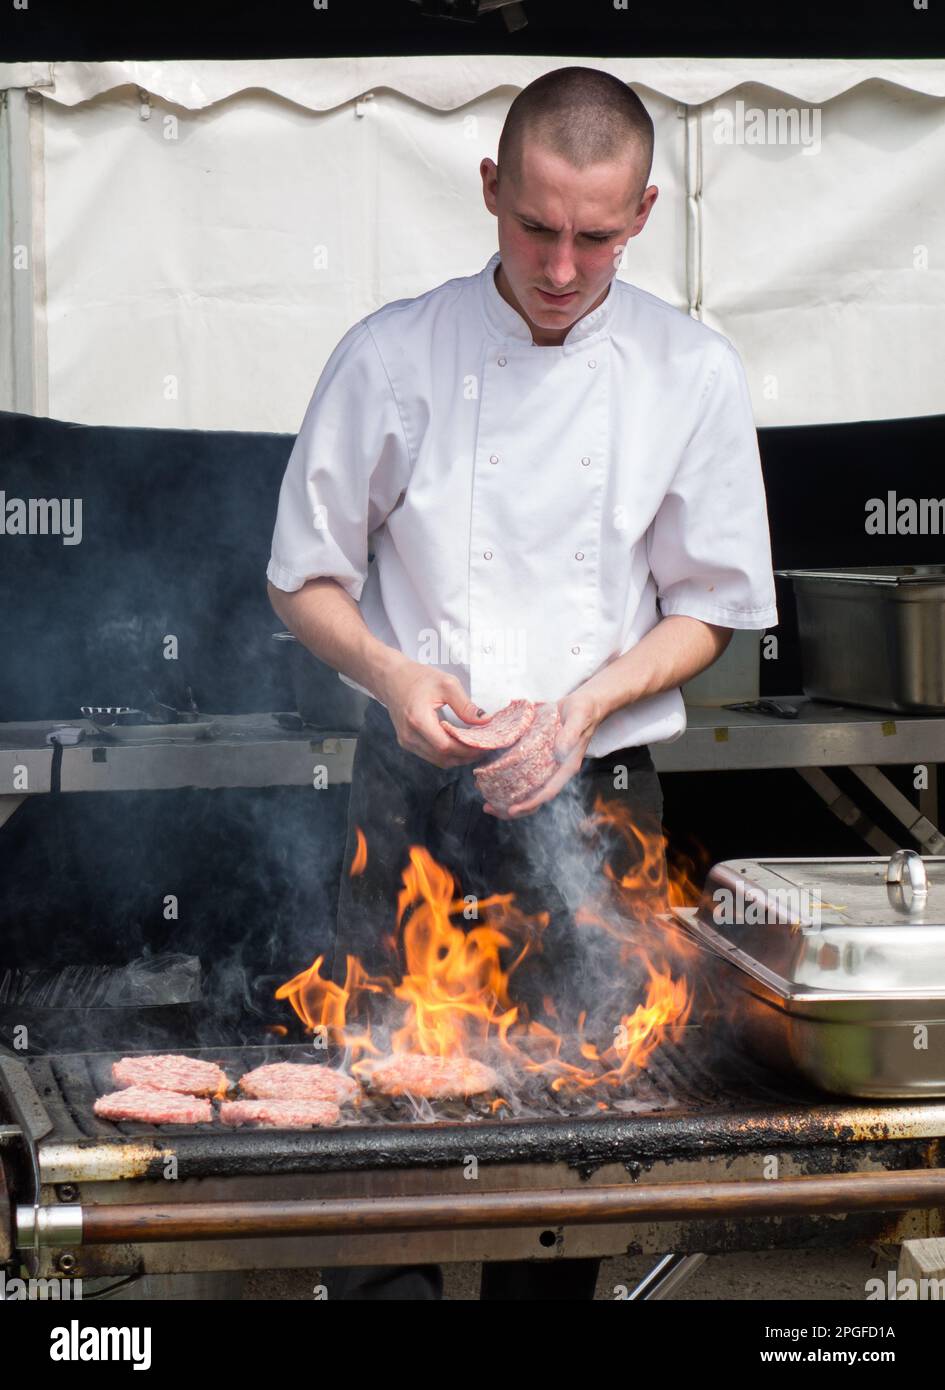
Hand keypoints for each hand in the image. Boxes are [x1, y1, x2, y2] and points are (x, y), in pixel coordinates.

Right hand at [378, 660, 491, 768]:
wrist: (391, 678)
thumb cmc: (418, 678)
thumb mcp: (446, 684)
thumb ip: (465, 705)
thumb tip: (485, 721)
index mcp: (418, 720)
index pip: (446, 746)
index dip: (468, 749)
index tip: (485, 744)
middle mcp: (410, 736)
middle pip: (443, 758)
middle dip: (466, 756)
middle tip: (485, 747)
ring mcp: (407, 742)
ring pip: (438, 761)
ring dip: (458, 757)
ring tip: (475, 747)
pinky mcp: (407, 743)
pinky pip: (432, 756)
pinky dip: (448, 754)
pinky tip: (460, 745)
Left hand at [482, 686, 604, 818]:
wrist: (584, 704)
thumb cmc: (583, 711)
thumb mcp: (578, 718)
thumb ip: (570, 734)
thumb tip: (559, 751)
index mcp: (566, 766)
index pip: (548, 791)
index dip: (531, 803)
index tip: (512, 810)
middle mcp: (556, 770)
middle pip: (535, 796)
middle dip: (514, 807)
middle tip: (489, 808)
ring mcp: (547, 765)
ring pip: (528, 788)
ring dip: (508, 797)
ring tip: (486, 799)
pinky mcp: (539, 756)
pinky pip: (524, 773)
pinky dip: (509, 779)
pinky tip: (492, 777)